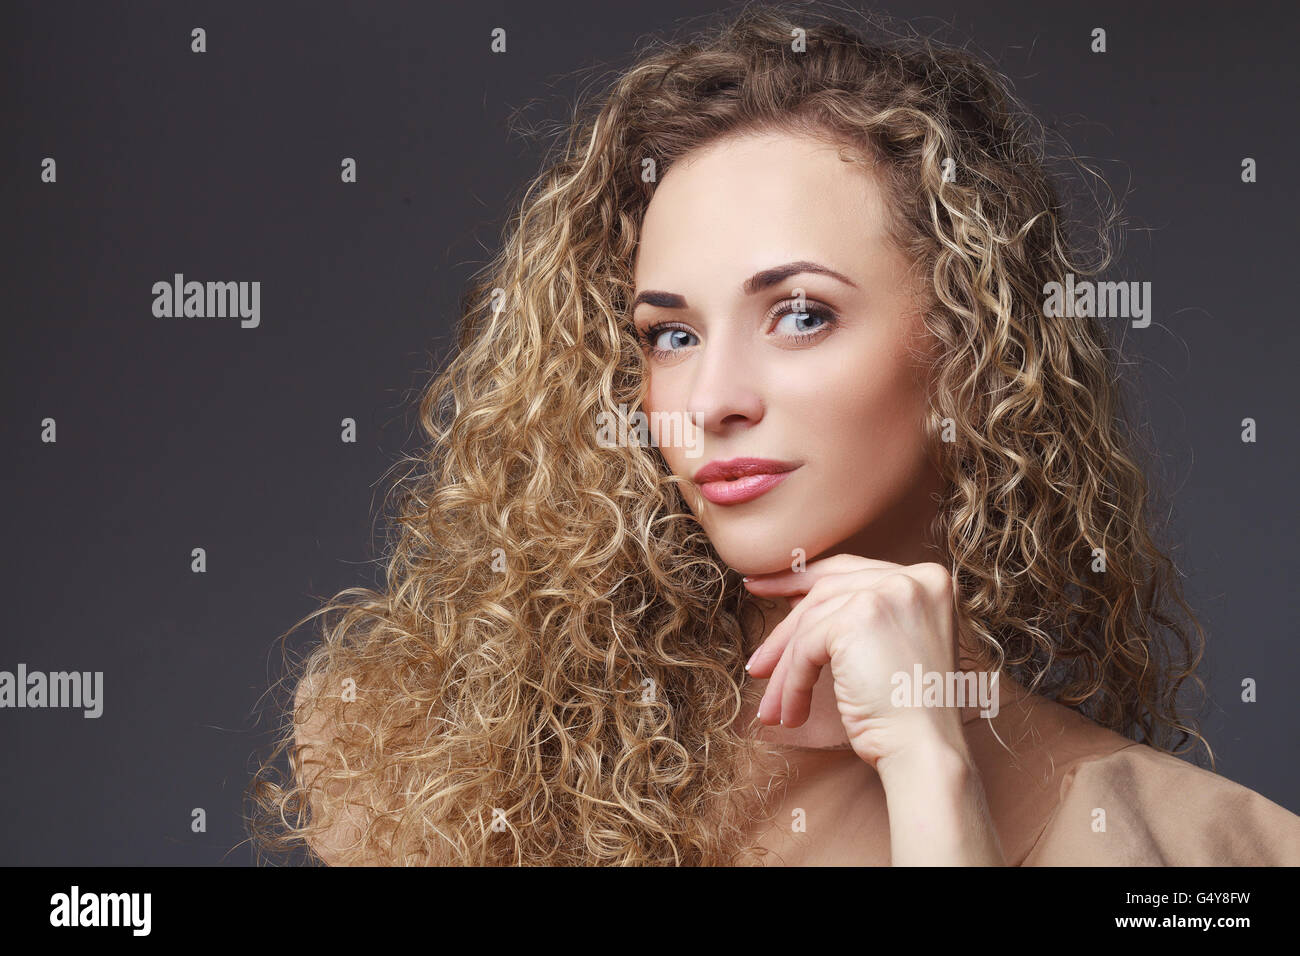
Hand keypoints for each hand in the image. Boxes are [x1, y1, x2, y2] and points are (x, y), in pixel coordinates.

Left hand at [743, 554, 967, 767]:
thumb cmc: (909, 712)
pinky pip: (807, 647)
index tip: (761, 587)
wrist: (926, 750)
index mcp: (928, 579)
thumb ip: (857, 615)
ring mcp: (888, 593)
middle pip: (826, 592)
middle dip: (785, 630)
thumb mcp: (890, 646)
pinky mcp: (858, 618)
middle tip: (758, 662)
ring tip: (774, 707)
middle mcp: (912, 578)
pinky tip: (792, 711)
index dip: (801, 581)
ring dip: (787, 669)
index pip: (850, 571)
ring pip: (812, 623)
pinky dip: (793, 682)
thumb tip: (793, 600)